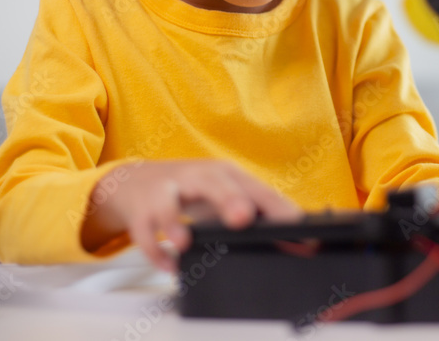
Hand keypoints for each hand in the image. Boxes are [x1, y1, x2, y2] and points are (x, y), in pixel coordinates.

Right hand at [82, 159, 302, 271]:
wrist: (136, 181)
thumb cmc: (192, 191)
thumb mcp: (226, 196)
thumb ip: (259, 215)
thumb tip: (302, 239)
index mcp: (225, 174)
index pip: (255, 188)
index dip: (276, 207)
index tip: (295, 226)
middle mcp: (196, 177)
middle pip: (214, 184)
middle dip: (229, 200)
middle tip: (243, 218)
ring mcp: (166, 191)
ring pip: (169, 203)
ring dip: (175, 223)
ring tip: (184, 241)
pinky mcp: (141, 210)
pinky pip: (145, 231)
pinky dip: (155, 250)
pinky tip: (168, 264)